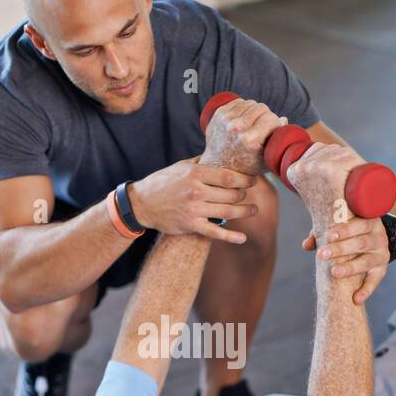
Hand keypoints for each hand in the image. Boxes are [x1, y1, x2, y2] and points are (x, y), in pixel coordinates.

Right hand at [128, 158, 258, 243]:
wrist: (141, 203)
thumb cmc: (163, 182)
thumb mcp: (181, 166)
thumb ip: (202, 163)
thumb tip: (222, 156)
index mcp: (195, 173)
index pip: (228, 176)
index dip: (245, 179)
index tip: (252, 180)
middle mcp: (196, 191)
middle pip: (231, 194)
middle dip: (244, 194)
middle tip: (248, 194)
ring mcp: (194, 210)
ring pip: (228, 212)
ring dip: (245, 211)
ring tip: (254, 210)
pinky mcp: (190, 225)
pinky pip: (215, 233)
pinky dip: (231, 237)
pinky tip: (242, 238)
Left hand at [202, 97, 286, 175]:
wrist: (218, 166)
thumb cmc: (246, 166)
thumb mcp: (266, 160)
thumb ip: (279, 141)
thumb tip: (283, 119)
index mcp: (250, 140)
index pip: (272, 118)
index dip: (275, 123)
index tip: (273, 130)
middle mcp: (236, 128)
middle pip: (262, 107)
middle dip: (266, 116)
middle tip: (263, 127)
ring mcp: (226, 119)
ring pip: (250, 102)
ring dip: (255, 111)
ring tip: (254, 123)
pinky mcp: (219, 113)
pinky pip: (239, 101)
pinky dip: (244, 107)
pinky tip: (244, 118)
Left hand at [289, 142, 389, 303]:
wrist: (372, 236)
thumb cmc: (349, 229)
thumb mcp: (337, 227)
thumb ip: (321, 233)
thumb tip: (306, 245)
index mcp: (368, 221)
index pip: (359, 223)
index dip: (344, 230)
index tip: (327, 236)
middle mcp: (379, 237)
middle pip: (361, 243)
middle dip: (340, 249)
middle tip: (321, 254)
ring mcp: (382, 254)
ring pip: (367, 261)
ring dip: (350, 268)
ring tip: (334, 273)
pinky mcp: (382, 269)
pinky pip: (375, 281)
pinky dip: (366, 291)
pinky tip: (355, 299)